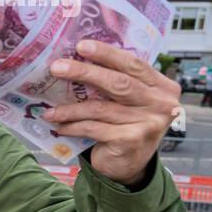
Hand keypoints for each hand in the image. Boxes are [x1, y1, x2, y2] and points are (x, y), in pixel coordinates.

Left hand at [42, 39, 181, 187]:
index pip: (133, 64)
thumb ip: (117, 82)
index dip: (107, 54)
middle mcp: (161, 104)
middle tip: (56, 67)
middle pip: (118, 83)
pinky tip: (58, 126)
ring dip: (69, 109)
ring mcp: (149, 123)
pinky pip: (94, 128)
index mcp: (162, 86)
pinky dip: (73, 126)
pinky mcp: (132, 140)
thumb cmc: (125, 125)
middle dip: (84, 72)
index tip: (81, 46)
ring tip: (49, 110)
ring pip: (100, 108)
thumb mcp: (129, 102)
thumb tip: (77, 59)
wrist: (130, 165)